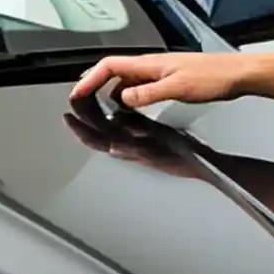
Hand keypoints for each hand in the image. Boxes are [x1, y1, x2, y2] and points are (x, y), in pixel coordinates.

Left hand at [63, 92, 213, 179]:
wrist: (206, 166)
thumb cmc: (188, 158)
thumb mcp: (163, 150)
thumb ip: (137, 149)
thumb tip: (113, 148)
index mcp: (132, 150)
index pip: (98, 141)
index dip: (81, 130)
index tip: (67, 117)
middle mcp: (132, 150)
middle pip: (99, 138)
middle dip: (83, 124)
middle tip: (71, 109)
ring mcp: (139, 149)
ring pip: (109, 136)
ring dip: (95, 123)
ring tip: (86, 107)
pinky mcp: (148, 146)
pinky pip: (124, 134)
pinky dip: (113, 124)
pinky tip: (116, 116)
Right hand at [70, 52, 249, 107]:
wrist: (237, 74)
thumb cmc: (213, 77)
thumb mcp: (177, 88)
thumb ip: (148, 93)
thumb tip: (122, 98)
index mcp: (150, 63)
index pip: (109, 66)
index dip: (89, 79)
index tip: (77, 94)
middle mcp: (152, 65)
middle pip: (113, 71)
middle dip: (94, 84)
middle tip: (82, 100)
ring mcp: (160, 71)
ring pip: (126, 79)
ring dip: (110, 91)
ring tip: (100, 107)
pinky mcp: (169, 79)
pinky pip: (140, 86)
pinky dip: (128, 95)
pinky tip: (130, 107)